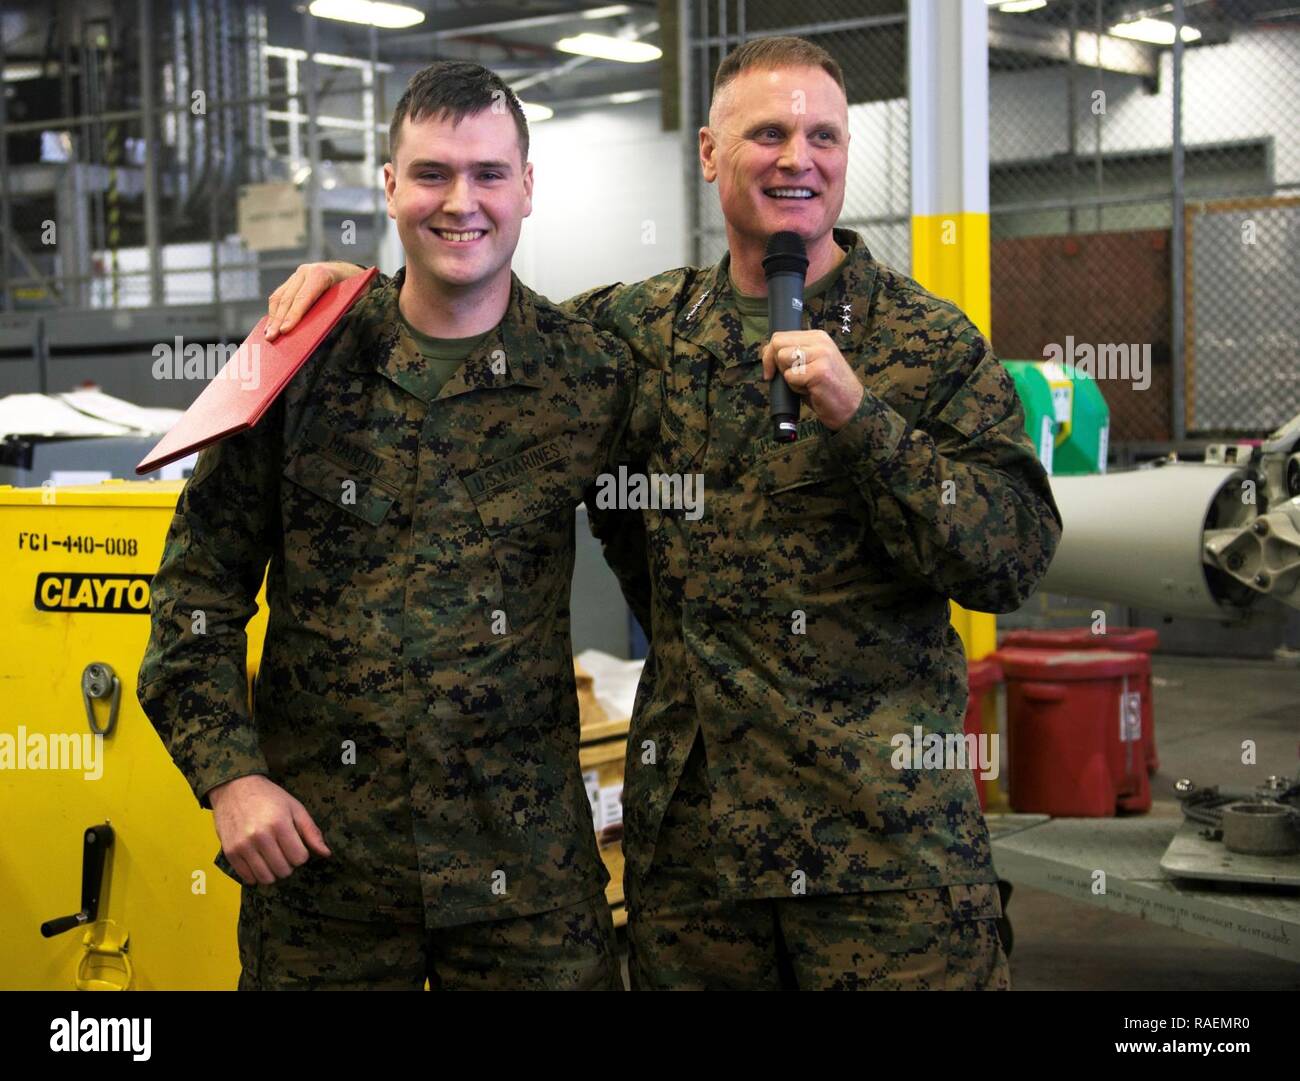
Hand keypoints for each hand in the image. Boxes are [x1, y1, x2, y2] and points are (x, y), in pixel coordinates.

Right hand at [208, 774, 330, 884]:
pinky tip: (259, 862)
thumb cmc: (269, 797)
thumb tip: (327, 853)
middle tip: (284, 851)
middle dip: (288, 864)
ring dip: (273, 872)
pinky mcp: (230, 852)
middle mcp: (260, 836)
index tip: (296, 845)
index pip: (299, 858)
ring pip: (266, 878)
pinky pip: (247, 878)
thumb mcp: (295, 808)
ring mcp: (243, 846)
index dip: (301, 854)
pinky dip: (256, 875)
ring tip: (272, 858)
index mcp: (279, 824)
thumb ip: (311, 831)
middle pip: (283, 870)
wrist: (235, 789)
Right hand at [264, 262, 366, 339]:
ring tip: (268, 335)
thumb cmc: (354, 290)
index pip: (303, 297)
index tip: (284, 331)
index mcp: (321, 275)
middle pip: (287, 298)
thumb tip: (320, 331)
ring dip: (272, 317)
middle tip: (271, 338)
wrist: (348, 271)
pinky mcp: (292, 280)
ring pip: (279, 297)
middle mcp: (305, 272)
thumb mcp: (352, 298)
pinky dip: (274, 312)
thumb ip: (339, 310)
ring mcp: (297, 275)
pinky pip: (279, 296)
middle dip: (278, 320)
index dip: (293, 315)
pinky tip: (270, 325)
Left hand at [761, 329, 864, 430]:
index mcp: (818, 337)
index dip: (769, 354)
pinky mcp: (818, 371)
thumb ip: (794, 355)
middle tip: (786, 379)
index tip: (770, 370)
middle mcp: (820, 342)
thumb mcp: (812, 364)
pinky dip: (795, 388)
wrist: (852, 407)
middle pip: (777, 344)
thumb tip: (767, 352)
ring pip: (782, 358)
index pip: (780, 336)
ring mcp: (820, 355)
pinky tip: (811, 390)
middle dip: (773, 364)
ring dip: (788, 377)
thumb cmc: (828, 389)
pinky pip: (790, 377)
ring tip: (805, 384)